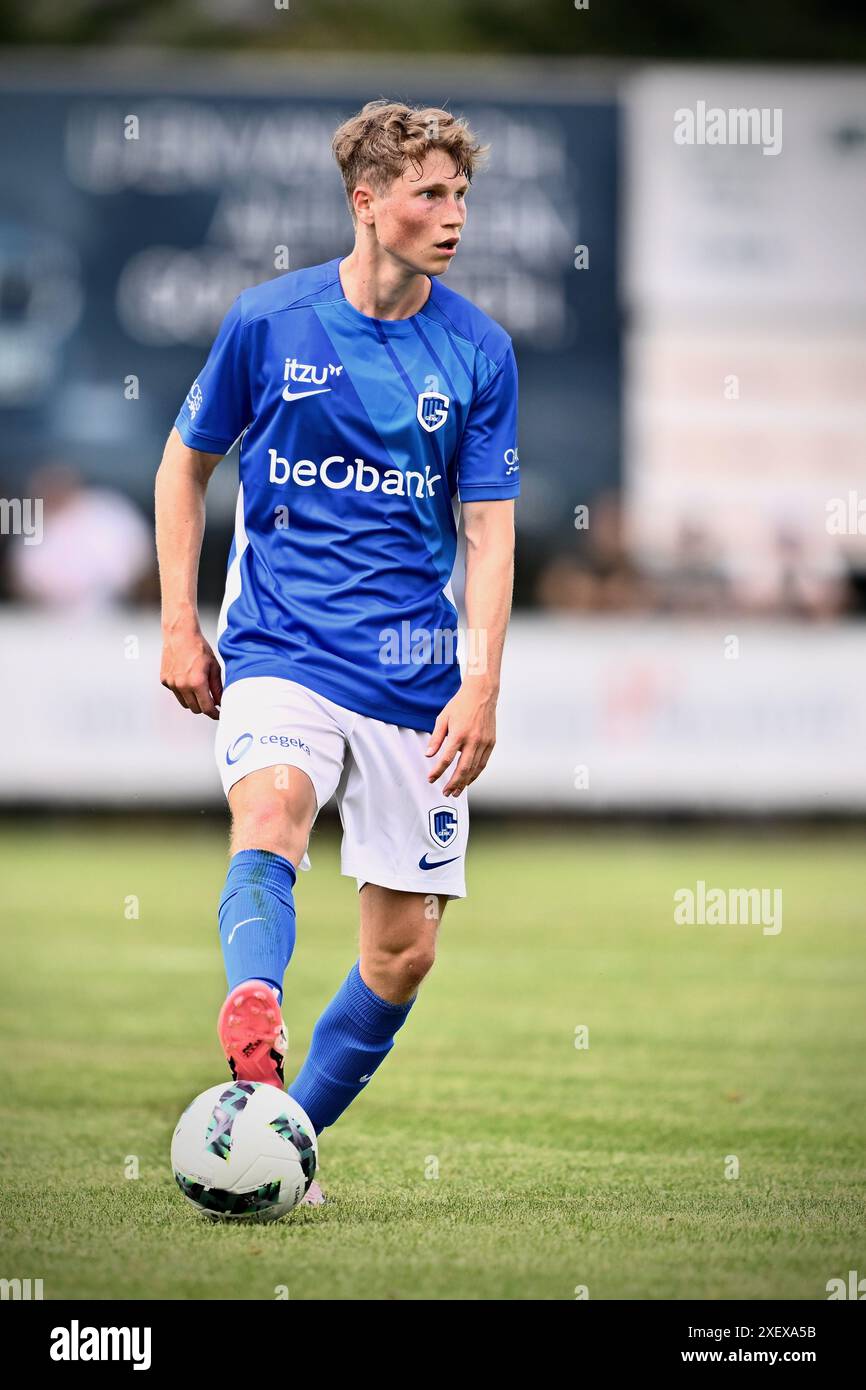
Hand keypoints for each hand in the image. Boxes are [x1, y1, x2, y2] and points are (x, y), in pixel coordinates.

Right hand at [160, 616, 222, 718]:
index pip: (207, 708)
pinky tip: (187, 679)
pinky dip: (183, 691)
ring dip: (193, 700)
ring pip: (185, 703)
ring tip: (199, 688)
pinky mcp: (165, 680)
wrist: (180, 635)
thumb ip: (217, 687)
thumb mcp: (214, 667)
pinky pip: (176, 693)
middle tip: (211, 701)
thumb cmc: (198, 647)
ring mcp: (172, 684)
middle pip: (195, 709)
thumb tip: (221, 701)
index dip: (214, 714)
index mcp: (197, 682)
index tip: (218, 714)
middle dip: (204, 707)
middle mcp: (182, 685)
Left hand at [425, 680, 496, 796]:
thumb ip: (436, 738)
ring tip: (457, 791)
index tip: (431, 779)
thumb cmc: (460, 705)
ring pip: (474, 769)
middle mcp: (473, 740)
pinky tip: (469, 780)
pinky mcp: (491, 743)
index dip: (437, 771)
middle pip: (462, 768)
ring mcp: (484, 742)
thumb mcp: (443, 718)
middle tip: (446, 792)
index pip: (446, 759)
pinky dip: (476, 774)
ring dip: (465, 782)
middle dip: (453, 783)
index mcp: (459, 734)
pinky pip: (483, 763)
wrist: (481, 694)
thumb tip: (429, 755)